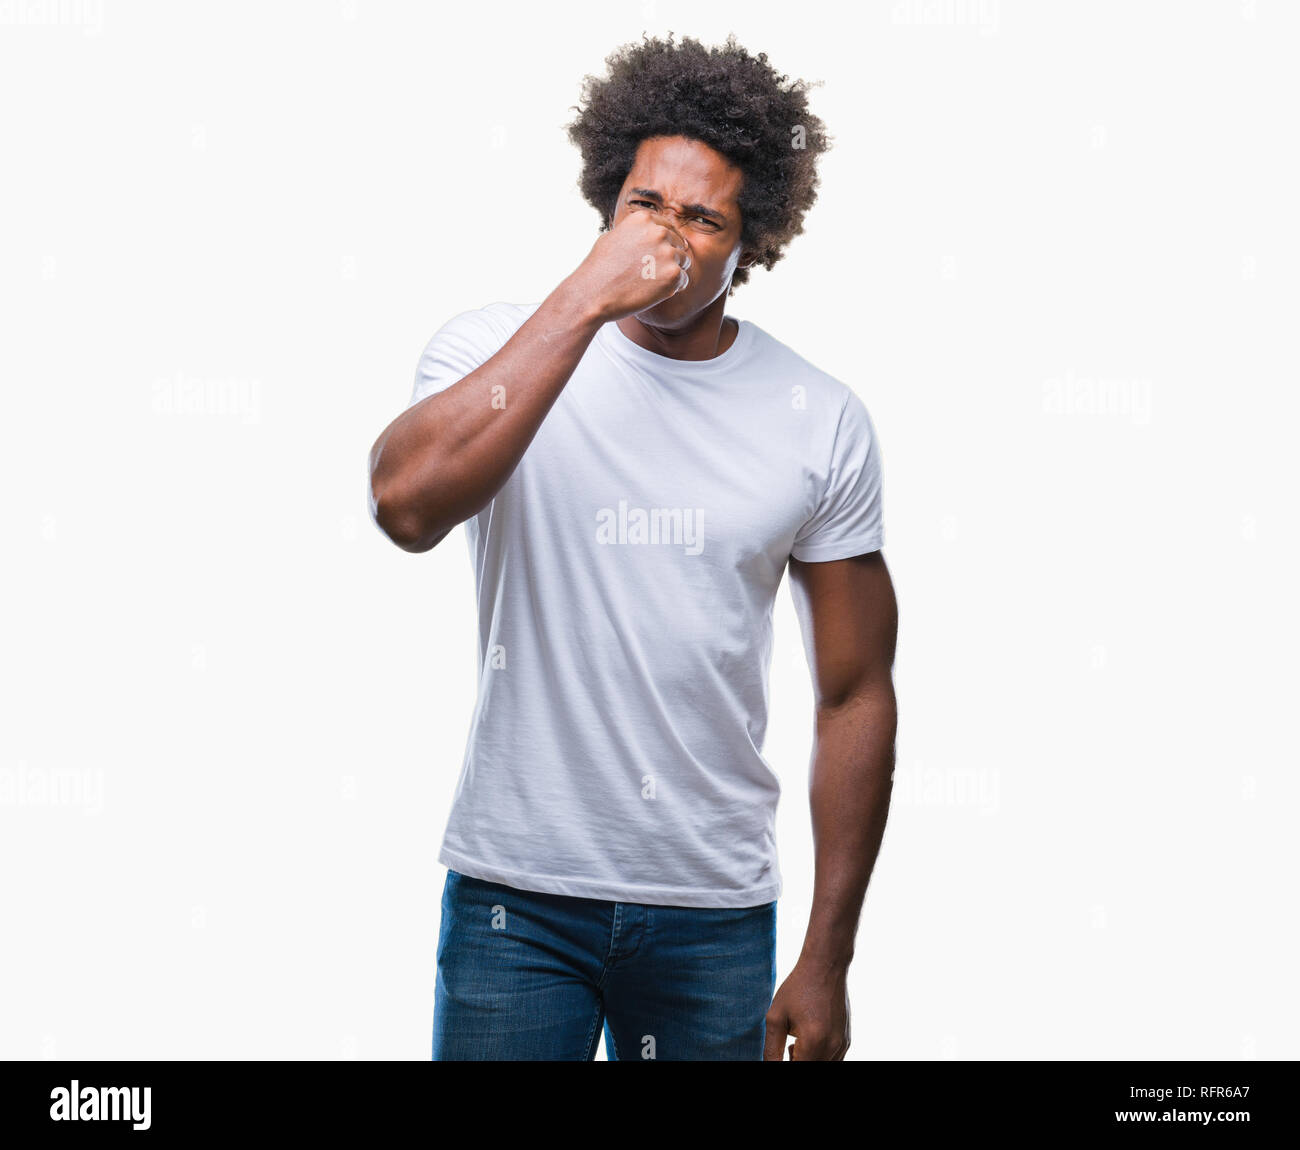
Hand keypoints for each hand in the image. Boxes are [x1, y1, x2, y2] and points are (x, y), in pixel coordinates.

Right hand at [565, 210, 692, 323]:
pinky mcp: (673, 274)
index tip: (652, 257)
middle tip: (649, 274)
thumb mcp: (613, 237)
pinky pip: (684, 280)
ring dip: (671, 272)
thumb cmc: (598, 269)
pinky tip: (653, 292)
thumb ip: (634, 232)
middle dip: (668, 258)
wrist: (593, 294)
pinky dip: (672, 288)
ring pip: (683, 262)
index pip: (667, 227)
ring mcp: (667, 252)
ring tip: (649, 283)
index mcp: (643, 218)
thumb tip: (650, 231)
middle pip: (677, 243)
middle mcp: (658, 231)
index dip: (661, 244)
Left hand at [763, 959, 850, 1060]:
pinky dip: (819, 1056)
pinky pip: (833, 1060)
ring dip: (808, 1060)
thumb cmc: (798, 988)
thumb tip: (770, 1066)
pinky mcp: (847, 1040)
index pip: (799, 1069)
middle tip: (789, 1046)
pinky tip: (810, 1038)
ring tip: (798, 1041)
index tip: (784, 1049)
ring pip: (824, 1065)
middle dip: (797, 1062)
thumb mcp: (776, 1016)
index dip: (787, 1064)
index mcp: (813, 1041)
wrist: (826, 966)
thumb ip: (771, 1049)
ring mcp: (842, 1044)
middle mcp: (832, 1046)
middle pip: (812, 1068)